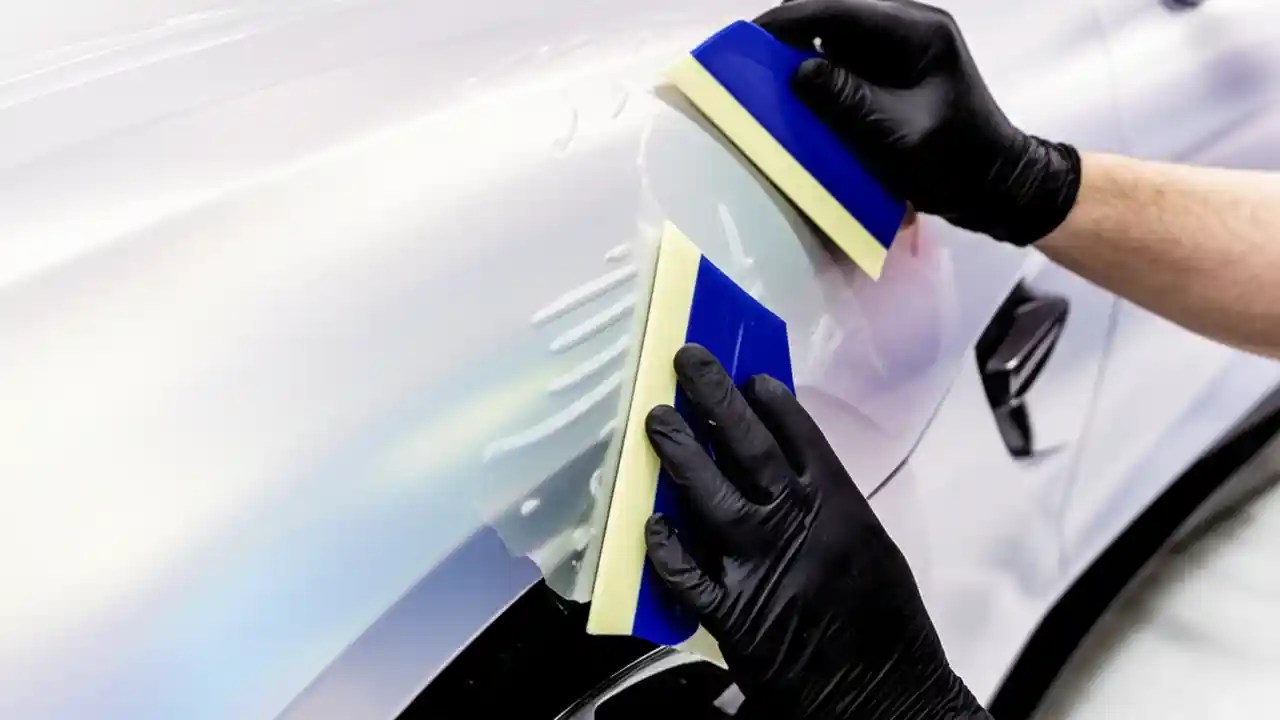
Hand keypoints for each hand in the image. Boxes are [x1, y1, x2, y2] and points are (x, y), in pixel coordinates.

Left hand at [643, 344, 988, 719]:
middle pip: (747, 445)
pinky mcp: (735, 613)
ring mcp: (761, 566)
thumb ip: (827, 504)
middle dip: (713, 396)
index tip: (746, 375)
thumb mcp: (868, 545)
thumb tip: (787, 469)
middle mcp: (797, 523)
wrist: (885, 691)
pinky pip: (688, 573)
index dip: (768, 400)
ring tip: (657, 420)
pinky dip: (666, 549)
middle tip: (687, 361)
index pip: (797, 434)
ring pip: (709, 495)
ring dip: (680, 452)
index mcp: (838, 504)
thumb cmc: (883, 623)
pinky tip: (649, 526)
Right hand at [756, 0, 1080, 245]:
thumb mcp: (897, 135)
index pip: (840, 10)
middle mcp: (911, 28)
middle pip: (836, 16)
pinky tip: (803, 97)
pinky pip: (850, 61)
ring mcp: (905, 48)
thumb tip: (797, 71)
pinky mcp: (898, 71)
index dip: (790, 20)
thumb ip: (847, 100)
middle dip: (793, 34)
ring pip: (839, 37)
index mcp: (918, 32)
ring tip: (769, 79)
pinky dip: (824, 74)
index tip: (748, 37)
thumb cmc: (957, 163)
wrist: (997, 187)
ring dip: (806, 55)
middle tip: (753, 61)